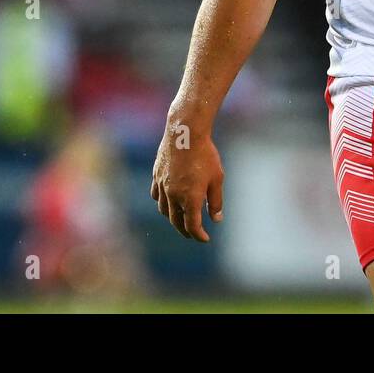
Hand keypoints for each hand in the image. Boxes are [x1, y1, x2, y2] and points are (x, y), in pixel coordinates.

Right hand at [151, 120, 223, 241]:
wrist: (185, 133)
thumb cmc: (205, 155)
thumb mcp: (217, 178)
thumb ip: (216, 201)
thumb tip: (216, 219)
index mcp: (190, 198)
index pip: (192, 226)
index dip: (199, 235)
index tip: (204, 239)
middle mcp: (173, 196)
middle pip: (176, 221)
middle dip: (185, 230)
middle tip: (193, 234)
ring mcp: (162, 186)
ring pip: (164, 210)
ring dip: (172, 218)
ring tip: (181, 218)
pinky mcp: (156, 176)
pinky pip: (156, 196)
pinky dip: (162, 202)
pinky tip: (168, 201)